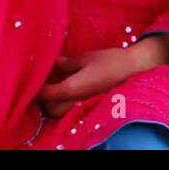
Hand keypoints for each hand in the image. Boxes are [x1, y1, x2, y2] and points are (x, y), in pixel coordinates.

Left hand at [36, 40, 168, 118]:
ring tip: (55, 86)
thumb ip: (69, 63)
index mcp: (71, 88)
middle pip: (50, 108)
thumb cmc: (111, 61)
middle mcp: (75, 101)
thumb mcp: (87, 58)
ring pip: (61, 111)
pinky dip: (66, 101)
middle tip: (43, 83)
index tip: (33, 78)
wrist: (135, 69)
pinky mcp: (91, 103)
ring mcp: (84, 104)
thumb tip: (57, 63)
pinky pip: (71, 107)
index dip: (36, 88)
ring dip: (55, 102)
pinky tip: (68, 88)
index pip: (45, 94)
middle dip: (44, 99)